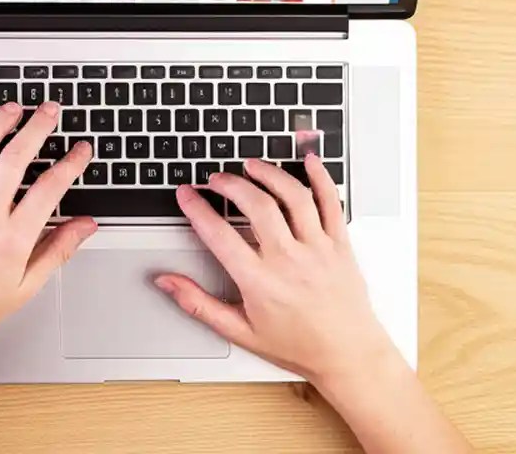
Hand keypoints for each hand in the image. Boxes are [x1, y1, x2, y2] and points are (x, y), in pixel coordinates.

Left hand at [0, 101, 95, 376]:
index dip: (71, 164)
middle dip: (37, 128)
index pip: (50, 189)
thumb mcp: (24, 288)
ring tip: (13, 107)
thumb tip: (84, 227)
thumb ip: (56, 251)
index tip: (81, 150)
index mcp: (11, 238)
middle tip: (50, 111)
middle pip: (15, 159)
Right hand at [155, 156, 399, 384]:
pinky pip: (332, 202)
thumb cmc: (297, 345)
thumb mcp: (239, 331)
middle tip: (217, 179)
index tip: (187, 194)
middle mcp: (290, 261)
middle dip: (231, 184)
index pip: (219, 235)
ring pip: (293, 196)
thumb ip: (199, 303)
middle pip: (257, 206)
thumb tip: (167, 282)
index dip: (197, 209)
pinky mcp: (341, 244)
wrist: (347, 354)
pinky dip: (321, 177)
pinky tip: (308, 161)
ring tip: (251, 165)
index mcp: (260, 283)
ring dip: (270, 174)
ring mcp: (318, 249)